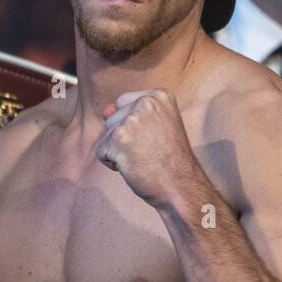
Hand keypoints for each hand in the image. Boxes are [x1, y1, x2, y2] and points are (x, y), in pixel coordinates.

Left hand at [94, 90, 199, 208]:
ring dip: (118, 151)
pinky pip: (101, 151)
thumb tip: (106, 110)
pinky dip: (113, 164)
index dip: (133, 125)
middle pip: (112, 118)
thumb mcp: (157, 127)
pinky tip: (134, 166)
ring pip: (106, 135)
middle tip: (149, 151)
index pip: (124, 103)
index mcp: (159, 96)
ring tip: (142, 158)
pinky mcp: (119, 137)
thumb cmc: (171, 161)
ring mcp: (132, 119)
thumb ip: (130, 114)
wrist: (181, 186)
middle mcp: (146, 102)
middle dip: (124, 138)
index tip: (153, 139)